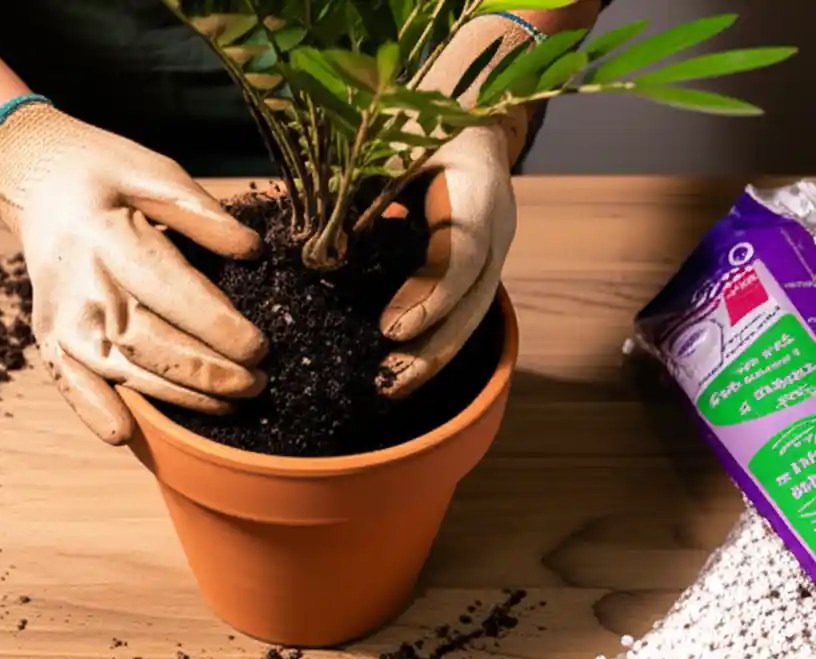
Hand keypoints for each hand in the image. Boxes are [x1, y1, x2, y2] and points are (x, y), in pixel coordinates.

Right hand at [0, 99, 268, 443]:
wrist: (34, 177)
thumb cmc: (105, 173)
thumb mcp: (155, 172)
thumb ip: (202, 213)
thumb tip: (250, 252)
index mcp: (108, 238)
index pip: (173, 294)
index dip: (220, 328)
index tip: (261, 348)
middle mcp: (80, 285)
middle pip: (153, 344)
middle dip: (211, 373)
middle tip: (258, 384)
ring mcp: (60, 317)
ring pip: (125, 371)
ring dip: (178, 397)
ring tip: (228, 405)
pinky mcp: (48, 337)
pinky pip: (71, 383)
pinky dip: (94, 412)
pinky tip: (126, 435)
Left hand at [375, 14, 530, 397]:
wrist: (468, 112)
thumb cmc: (418, 120)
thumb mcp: (390, 144)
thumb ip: (362, 190)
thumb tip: (318, 250)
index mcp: (479, 189)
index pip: (460, 258)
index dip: (428, 298)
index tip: (389, 331)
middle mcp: (496, 227)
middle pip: (473, 302)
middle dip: (431, 348)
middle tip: (387, 381)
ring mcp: (494, 251)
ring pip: (472, 315)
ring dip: (433, 357)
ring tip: (390, 389)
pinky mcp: (477, 267)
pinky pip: (461, 311)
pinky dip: (432, 342)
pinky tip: (398, 370)